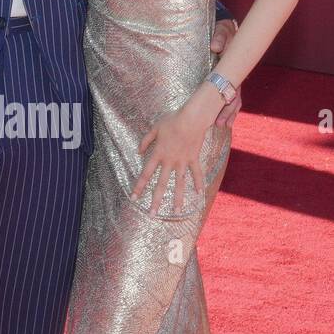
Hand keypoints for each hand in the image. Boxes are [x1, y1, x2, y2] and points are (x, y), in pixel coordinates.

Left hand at [132, 87, 223, 215]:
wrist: (192, 118)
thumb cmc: (172, 120)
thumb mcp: (155, 128)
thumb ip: (145, 141)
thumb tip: (138, 152)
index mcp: (158, 154)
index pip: (146, 174)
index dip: (139, 187)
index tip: (133, 198)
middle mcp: (169, 161)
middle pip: (161, 184)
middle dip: (156, 200)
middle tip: (152, 214)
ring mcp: (182, 162)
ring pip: (180, 183)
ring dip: (178, 198)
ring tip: (177, 211)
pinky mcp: (193, 159)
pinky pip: (196, 173)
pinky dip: (198, 183)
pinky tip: (199, 194)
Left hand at [209, 18, 241, 127]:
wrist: (225, 30)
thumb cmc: (223, 31)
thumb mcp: (222, 31)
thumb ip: (219, 38)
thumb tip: (215, 47)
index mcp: (234, 68)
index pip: (234, 88)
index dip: (229, 102)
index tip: (222, 112)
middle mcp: (235, 76)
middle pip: (234, 98)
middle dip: (227, 112)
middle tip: (220, 124)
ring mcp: (231, 79)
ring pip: (232, 99)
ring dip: (228, 112)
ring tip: (222, 125)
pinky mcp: (226, 80)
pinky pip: (227, 95)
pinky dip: (226, 107)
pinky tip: (223, 118)